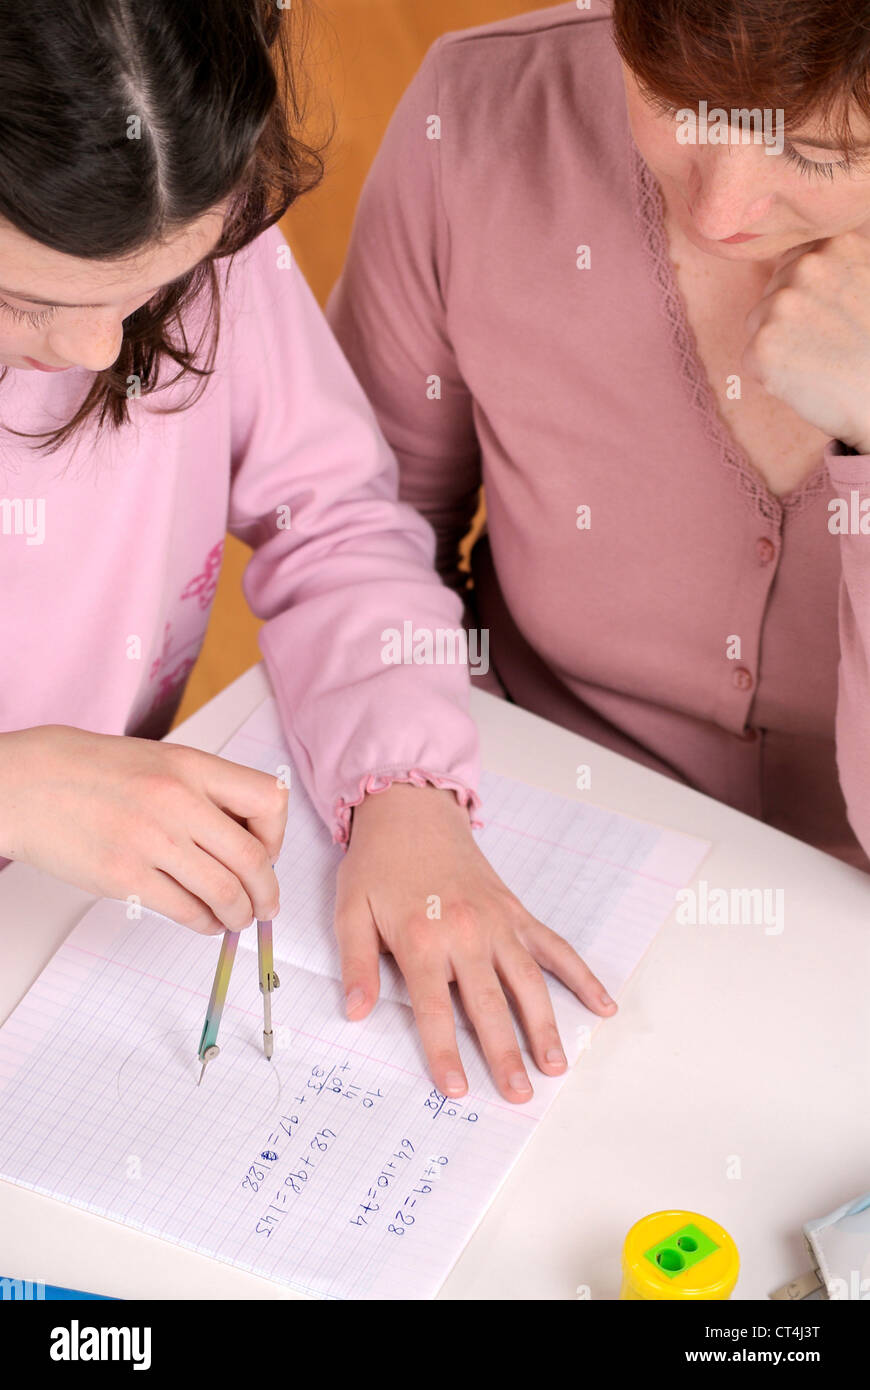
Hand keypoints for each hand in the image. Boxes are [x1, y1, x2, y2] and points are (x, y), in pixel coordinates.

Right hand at [0, 725, 286, 932]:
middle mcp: (177, 801)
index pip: (268, 800)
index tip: (266, 851)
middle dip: (267, 892)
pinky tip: (203, 920)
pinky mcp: (123, 877)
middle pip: (253, 859)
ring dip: (240, 915)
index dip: (277, 834)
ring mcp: (150, 841)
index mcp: (191, 765)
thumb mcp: (159, 761)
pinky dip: (204, 923)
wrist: (25, 782)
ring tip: (236, 919)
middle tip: (265, 905)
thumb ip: (203, 792)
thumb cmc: (90, 770)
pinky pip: (185, 910)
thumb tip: (246, 841)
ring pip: (224, 892)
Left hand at [334, 782, 616, 1103]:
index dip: (446, 1053)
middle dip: (506, 1054)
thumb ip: (357, 964)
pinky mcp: (516, 912)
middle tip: (519, 1094)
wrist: (411, 810)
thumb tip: (355, 1012)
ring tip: (556, 1066)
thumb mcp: (351, 911)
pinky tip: (601, 1005)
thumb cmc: (378, 864)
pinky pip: (554, 947)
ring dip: (545, 1026)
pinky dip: (581, 976)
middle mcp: (466, 933)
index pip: (436, 1010)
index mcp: (421, 940)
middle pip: (490, 1005)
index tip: (458, 1090)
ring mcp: (497, 922)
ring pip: (528, 983)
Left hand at [744, 228, 869, 451]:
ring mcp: (781, 306)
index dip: (806, 297)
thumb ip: (836, 267)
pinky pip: (752, 360)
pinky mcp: (762, 346)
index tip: (829, 318)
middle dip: (789, 321)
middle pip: (771, 294)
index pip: (792, 265)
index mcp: (833, 244)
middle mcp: (805, 267)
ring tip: (819, 361)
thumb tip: (799, 266)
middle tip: (827, 344)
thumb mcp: (868, 281)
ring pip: (757, 325)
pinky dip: (772, 375)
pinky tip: (807, 379)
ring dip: (779, 346)